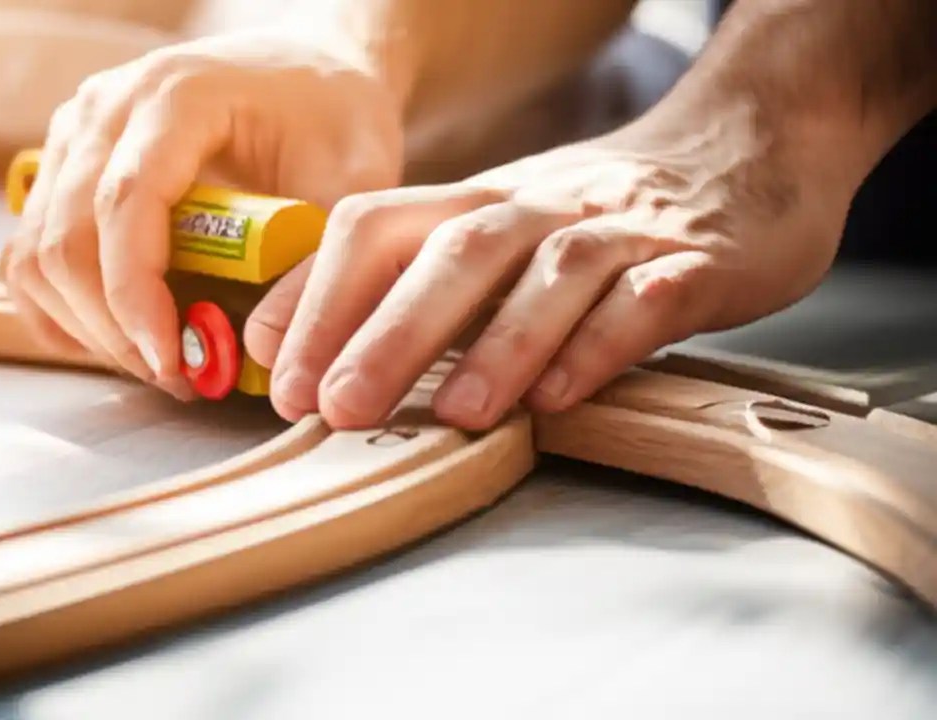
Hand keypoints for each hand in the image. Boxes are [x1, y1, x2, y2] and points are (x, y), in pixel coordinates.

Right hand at [0, 30, 404, 395]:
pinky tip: (121, 334)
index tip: (171, 358)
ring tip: (159, 359)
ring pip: (36, 255)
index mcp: (175, 96)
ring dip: (87, 327)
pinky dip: (64, 308)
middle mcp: (107, 108)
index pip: (125, 203)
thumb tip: (263, 351)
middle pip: (67, 238)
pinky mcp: (64, 166)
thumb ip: (315, 262)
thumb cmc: (332, 116)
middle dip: (114, 328)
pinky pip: (31, 254)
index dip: (136, 294)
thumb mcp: (354, 181)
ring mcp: (75, 135)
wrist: (308, 69)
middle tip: (178, 376)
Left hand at [246, 111, 844, 428]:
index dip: (316, 300)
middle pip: (452, 254)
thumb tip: (303, 350)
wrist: (745, 144)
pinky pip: (646, 300)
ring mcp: (617, 229)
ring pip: (549, 274)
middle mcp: (536, 207)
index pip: (375, 231)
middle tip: (338, 408)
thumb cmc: (593, 213)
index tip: (276, 376)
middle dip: (387, 333)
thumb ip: (412, 282)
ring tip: (458, 414)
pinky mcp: (695, 260)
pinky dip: (599, 345)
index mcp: (474, 201)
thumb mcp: (495, 229)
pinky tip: (564, 396)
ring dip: (498, 343)